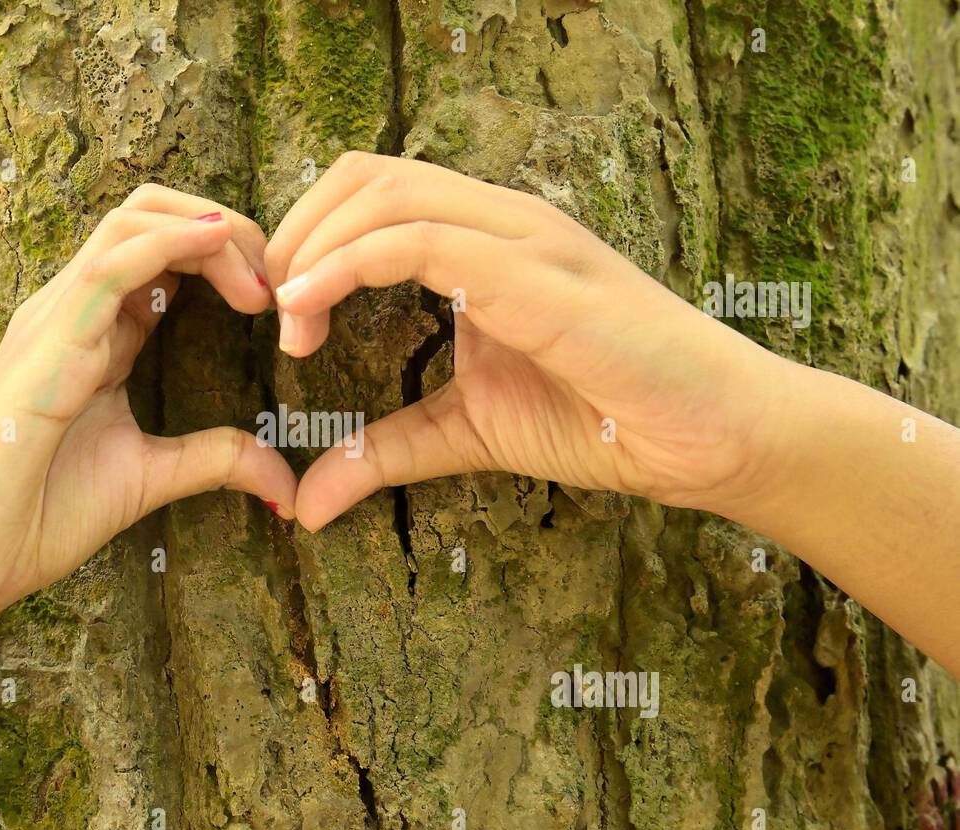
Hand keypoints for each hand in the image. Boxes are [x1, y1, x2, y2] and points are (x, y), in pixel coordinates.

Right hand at [0, 186, 295, 636]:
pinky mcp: (46, 345)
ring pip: (131, 221)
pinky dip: (169, 243)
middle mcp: (73, 310)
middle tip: (282, 276)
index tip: (283, 300)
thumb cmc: (33, 517)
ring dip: (209, 230)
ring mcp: (54, 320)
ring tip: (262, 279)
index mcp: (97, 331)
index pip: (164, 253)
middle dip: (227, 225)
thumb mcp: (148, 478)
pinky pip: (109, 266)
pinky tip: (216, 247)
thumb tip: (284, 481)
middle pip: (150, 214)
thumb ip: (213, 462)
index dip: (229, 256)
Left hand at [264, 152, 791, 531]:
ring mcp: (523, 239)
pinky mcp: (539, 276)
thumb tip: (302, 505)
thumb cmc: (602, 417)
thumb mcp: (463, 434)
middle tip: (271, 307)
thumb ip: (382, 454)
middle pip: (365, 173)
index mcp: (483, 240)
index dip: (306, 236)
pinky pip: (425, 240)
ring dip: (315, 246)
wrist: (709, 437)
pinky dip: (351, 263)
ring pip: (388, 194)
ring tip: (288, 318)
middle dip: (296, 230)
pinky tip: (313, 307)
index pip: (371, 192)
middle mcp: (500, 220)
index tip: (279, 314)